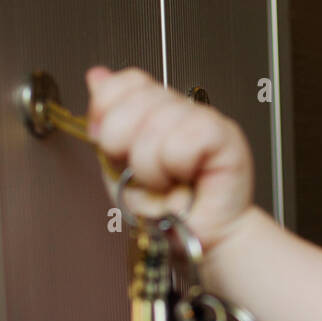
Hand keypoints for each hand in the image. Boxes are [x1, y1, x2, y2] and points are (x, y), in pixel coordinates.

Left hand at [84, 65, 255, 250]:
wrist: (199, 244)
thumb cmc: (167, 213)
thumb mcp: (119, 168)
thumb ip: (107, 122)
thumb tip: (96, 77)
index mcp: (155, 110)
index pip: (125, 82)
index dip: (108, 111)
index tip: (110, 146)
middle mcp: (179, 109)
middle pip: (135, 101)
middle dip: (126, 148)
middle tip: (144, 174)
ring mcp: (204, 118)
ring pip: (156, 126)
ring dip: (153, 169)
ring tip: (167, 183)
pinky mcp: (225, 135)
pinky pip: (183, 141)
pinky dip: (177, 168)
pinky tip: (187, 178)